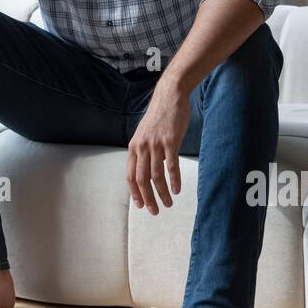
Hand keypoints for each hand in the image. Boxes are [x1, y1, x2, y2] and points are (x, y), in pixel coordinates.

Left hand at [126, 84, 190, 215]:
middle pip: (141, 180)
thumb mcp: (145, 134)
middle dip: (148, 199)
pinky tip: (177, 190)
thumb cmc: (160, 116)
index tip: (141, 206)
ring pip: (156, 176)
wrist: (170, 96)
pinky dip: (174, 180)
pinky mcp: (170, 141)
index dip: (135, 193)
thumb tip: (148, 170)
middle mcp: (142, 147)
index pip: (130, 176)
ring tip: (169, 203)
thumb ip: (144, 151)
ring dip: (162, 193)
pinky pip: (172, 166)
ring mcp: (156, 144)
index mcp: (134, 147)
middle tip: (155, 211)